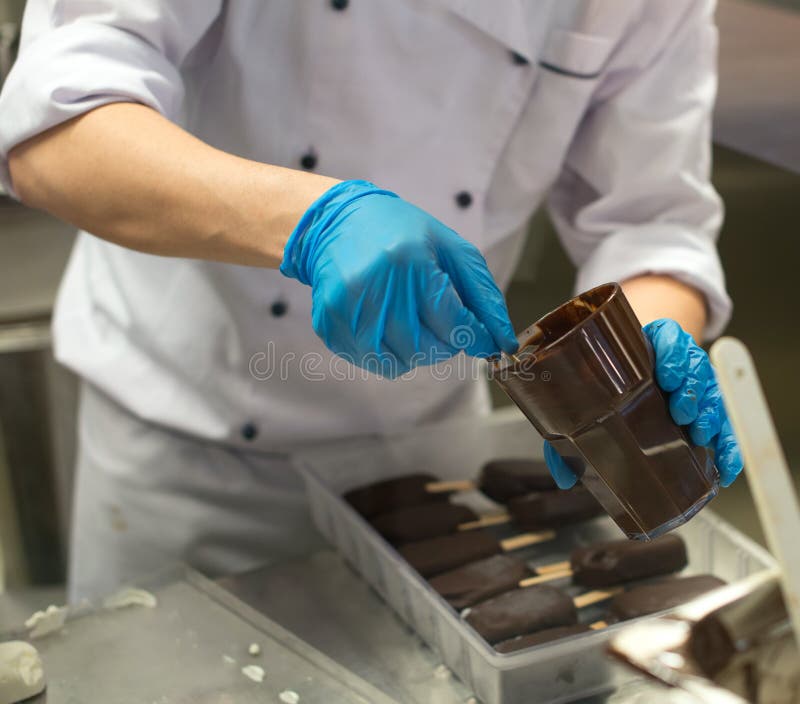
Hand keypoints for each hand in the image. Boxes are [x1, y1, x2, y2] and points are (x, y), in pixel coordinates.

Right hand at [280, 180, 517, 377]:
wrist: (338, 221)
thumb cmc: (402, 234)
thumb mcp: (451, 249)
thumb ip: (482, 296)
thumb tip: (503, 342)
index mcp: (411, 265)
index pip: (454, 324)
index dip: (475, 338)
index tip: (482, 340)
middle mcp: (377, 289)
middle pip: (427, 349)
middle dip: (445, 343)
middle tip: (442, 322)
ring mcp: (348, 310)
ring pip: (400, 362)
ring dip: (417, 351)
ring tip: (413, 320)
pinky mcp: (330, 324)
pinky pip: (372, 362)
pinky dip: (390, 353)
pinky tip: (388, 325)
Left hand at [544, 318, 742, 488]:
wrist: (628, 382)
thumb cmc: (606, 388)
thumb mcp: (589, 399)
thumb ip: (570, 432)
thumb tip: (562, 477)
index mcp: (647, 347)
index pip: (668, 337)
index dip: (673, 353)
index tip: (666, 375)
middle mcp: (677, 362)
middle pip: (695, 367)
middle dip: (692, 390)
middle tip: (681, 412)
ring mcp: (695, 387)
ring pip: (713, 393)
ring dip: (711, 415)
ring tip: (700, 434)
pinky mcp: (707, 411)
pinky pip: (726, 426)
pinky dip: (728, 446)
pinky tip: (725, 466)